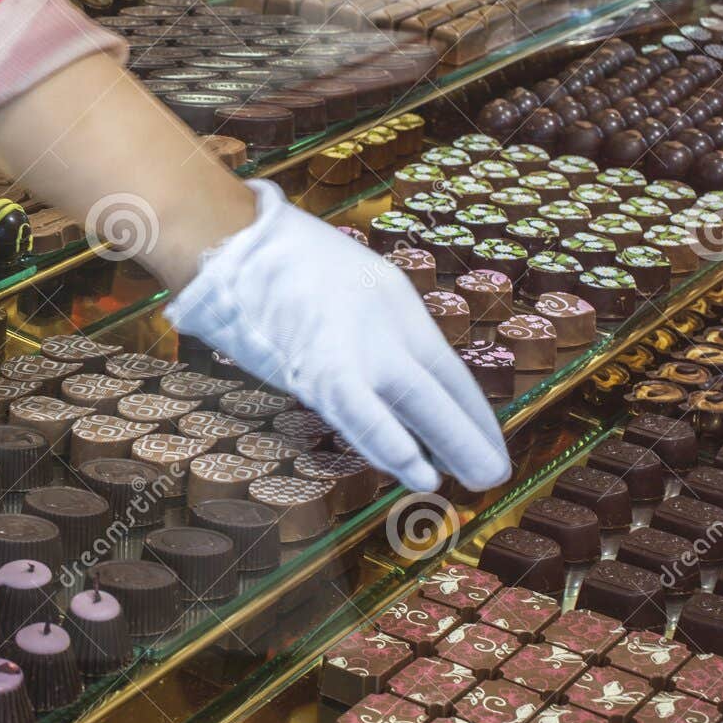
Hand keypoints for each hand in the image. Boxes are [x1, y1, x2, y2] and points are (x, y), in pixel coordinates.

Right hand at [164, 179, 510, 493]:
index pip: (442, 364)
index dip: (466, 409)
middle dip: (466, 434)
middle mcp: (382, 322)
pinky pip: (359, 411)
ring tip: (472, 480)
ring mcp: (353, 343)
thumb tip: (368, 374)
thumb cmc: (271, 260)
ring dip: (445, 444)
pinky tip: (414, 469)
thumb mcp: (337, 282)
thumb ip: (356, 326)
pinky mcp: (317, 364)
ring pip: (413, 401)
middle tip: (493, 474)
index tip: (485, 442)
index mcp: (390, 299)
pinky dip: (387, 441)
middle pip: (435, 385)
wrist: (229, 242)